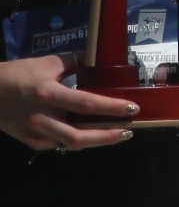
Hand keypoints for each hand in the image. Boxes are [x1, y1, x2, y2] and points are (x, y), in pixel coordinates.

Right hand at [0, 54, 137, 150]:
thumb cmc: (18, 74)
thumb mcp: (47, 63)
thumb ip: (75, 62)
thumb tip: (99, 61)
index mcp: (46, 93)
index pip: (85, 104)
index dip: (111, 108)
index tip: (132, 108)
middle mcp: (40, 116)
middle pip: (78, 135)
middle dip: (107, 136)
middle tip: (129, 131)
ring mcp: (33, 132)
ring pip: (69, 144)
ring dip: (96, 141)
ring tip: (117, 135)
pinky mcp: (29, 141)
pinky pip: (58, 145)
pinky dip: (76, 140)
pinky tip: (91, 134)